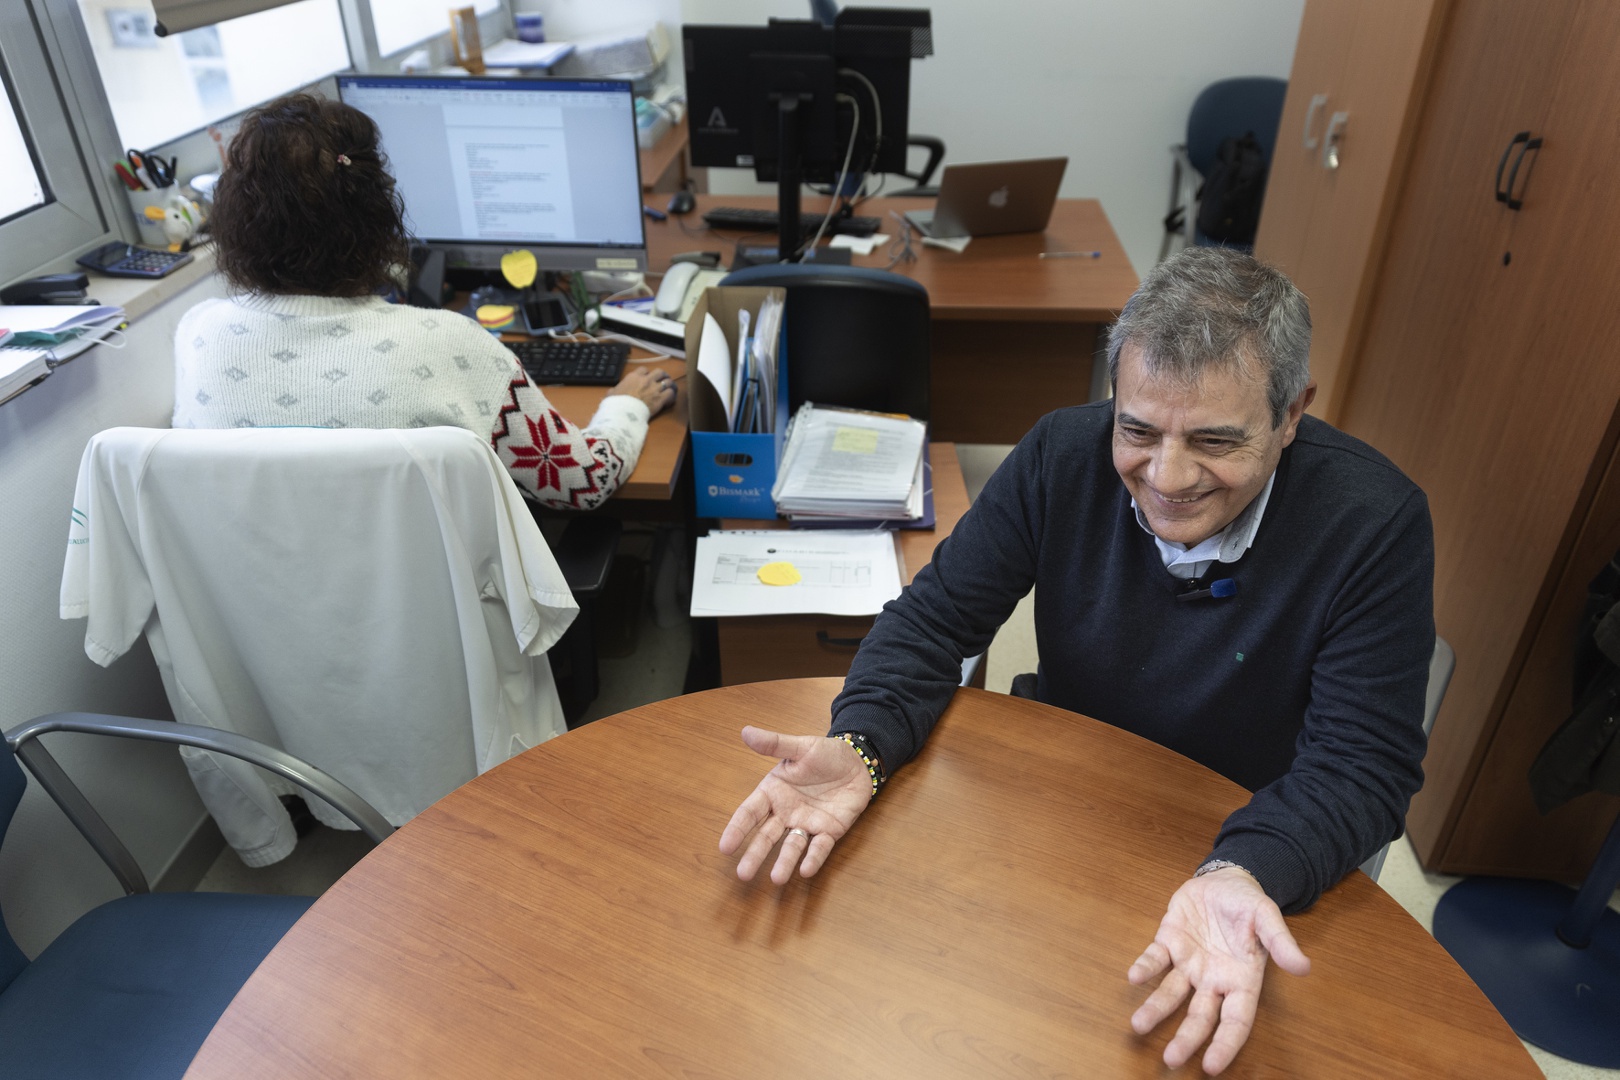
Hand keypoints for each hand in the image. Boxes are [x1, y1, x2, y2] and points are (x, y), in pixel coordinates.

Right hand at [611, 366, 676, 416]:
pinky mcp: (660, 399)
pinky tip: (669, 400)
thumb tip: (612, 392)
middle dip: (662, 376)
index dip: (647, 374)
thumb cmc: (615, 403)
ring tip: (670, 389)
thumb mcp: (611, 393)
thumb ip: (614, 390)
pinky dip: (672, 396)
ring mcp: (654, 389)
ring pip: (668, 381)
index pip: (644, 369)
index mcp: (634, 377)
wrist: (623, 413)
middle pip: (660, 372)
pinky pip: (671, 393)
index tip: (647, 378)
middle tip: (663, 381)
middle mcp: (646, 380)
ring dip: (670, 385)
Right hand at [718, 727, 872, 884]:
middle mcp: (786, 812)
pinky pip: (820, 847)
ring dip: (784, 863)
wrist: (858, 761)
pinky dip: (813, 858)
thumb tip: (745, 731)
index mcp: (773, 792)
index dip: (737, 830)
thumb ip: (774, 744)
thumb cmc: (825, 754)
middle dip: (755, 855)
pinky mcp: (829, 831)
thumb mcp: (800, 747)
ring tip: (776, 879)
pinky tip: (806, 870)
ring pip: (792, 846)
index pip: (749, 813)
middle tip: (743, 875)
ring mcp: (807, 823)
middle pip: (766, 836)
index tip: (725, 847)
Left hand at [1127, 867, 1310, 1074]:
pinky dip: (1145, 968)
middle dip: (1186, 1038)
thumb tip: (1303, 968)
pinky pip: (1155, 958)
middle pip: (1199, 1016)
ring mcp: (1189, 962)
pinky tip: (1134, 976)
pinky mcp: (1169, 941)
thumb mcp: (1268, 918)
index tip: (1211, 1067)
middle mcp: (1213, 979)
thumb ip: (1281, 943)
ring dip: (1155, 1008)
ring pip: (1171, 993)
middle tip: (1171, 1059)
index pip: (1235, 1021)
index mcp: (1241, 980)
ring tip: (1138, 1024)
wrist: (1225, 880)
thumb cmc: (1249, 904)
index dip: (1224, 1044)